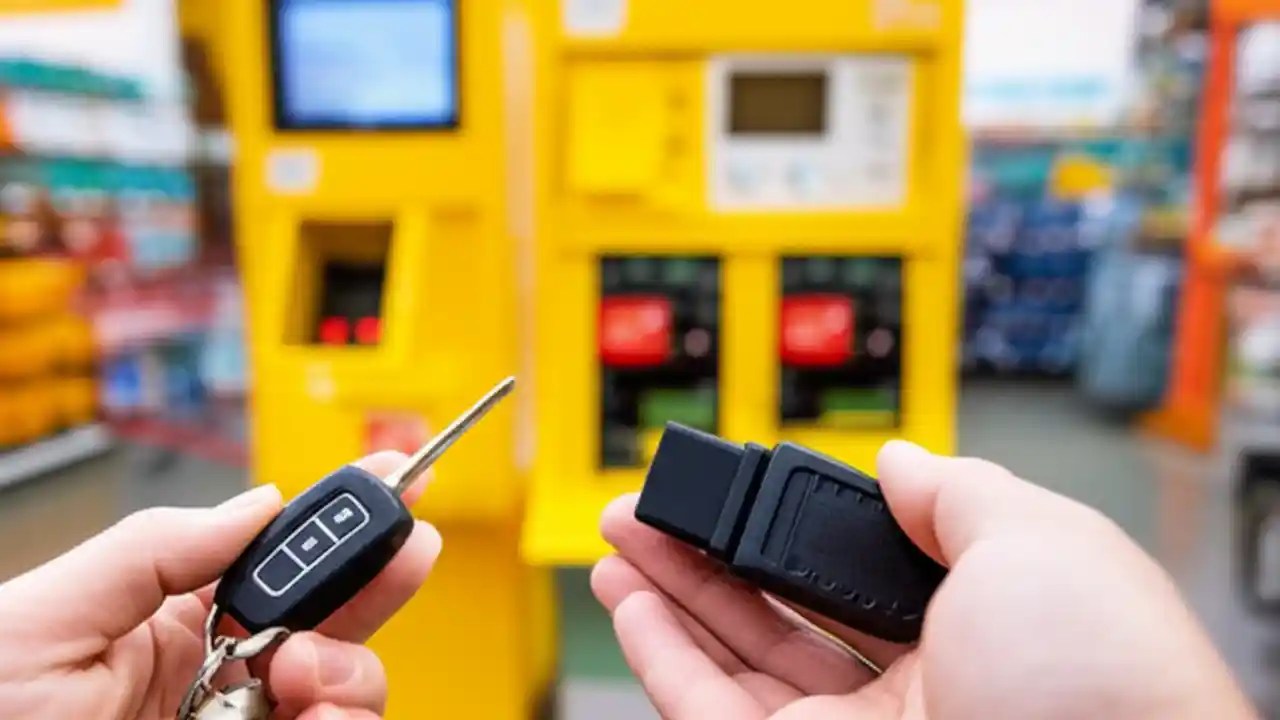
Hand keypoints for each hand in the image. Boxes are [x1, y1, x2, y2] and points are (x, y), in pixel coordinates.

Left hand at [0, 452, 440, 719]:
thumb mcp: (44, 619)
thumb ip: (153, 550)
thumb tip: (259, 503)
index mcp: (171, 623)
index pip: (278, 562)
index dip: (342, 520)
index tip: (399, 478)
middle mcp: (223, 681)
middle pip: (339, 619)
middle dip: (376, 584)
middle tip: (396, 561)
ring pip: (351, 693)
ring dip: (352, 671)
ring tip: (302, 677)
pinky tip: (314, 718)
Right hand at [594, 441, 1256, 719]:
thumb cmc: (1105, 685)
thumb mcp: (1040, 543)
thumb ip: (957, 494)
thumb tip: (901, 460)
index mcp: (979, 623)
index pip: (861, 562)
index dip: (793, 521)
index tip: (746, 482)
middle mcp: (915, 684)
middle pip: (784, 608)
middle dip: (711, 551)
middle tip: (655, 507)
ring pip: (737, 659)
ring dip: (671, 597)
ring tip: (623, 544)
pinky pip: (710, 713)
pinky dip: (660, 658)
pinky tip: (633, 602)